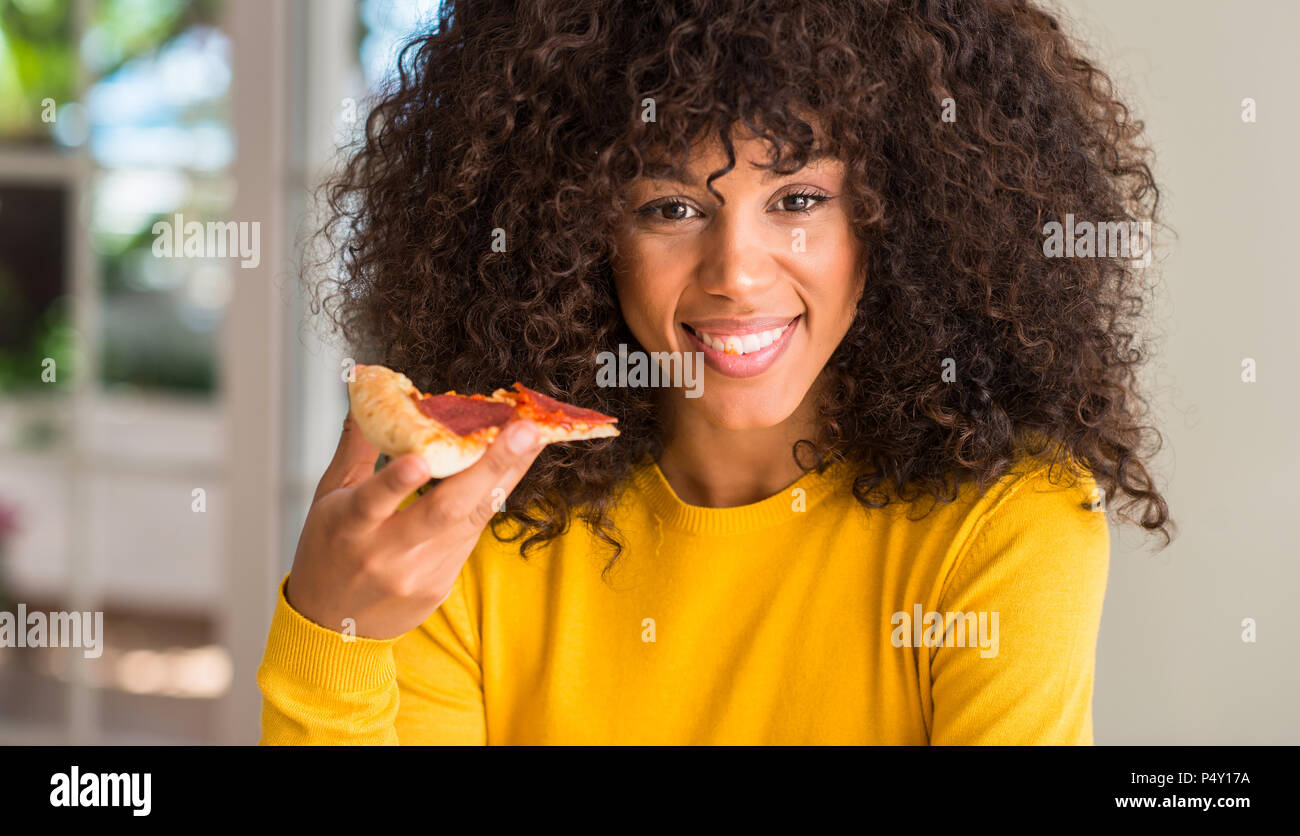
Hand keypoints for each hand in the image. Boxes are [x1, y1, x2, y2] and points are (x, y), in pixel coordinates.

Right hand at [285, 412, 542, 638]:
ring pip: (470, 520)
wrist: (333, 628)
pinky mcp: (440, 586)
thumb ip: (355, 446)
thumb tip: (367, 389)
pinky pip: (471, 534)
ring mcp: (418, 574)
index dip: (396, 482)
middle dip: (488, 467)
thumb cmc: (327, 552)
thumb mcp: (327, 497)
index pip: (371, 502)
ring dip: (505, 477)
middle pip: (443, 511)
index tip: (420, 459)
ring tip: (532, 439)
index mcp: (349, 528)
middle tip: (524, 430)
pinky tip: (513, 467)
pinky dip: (491, 498)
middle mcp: (386, 554)